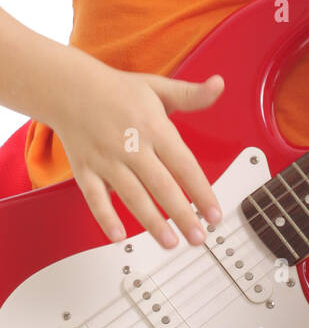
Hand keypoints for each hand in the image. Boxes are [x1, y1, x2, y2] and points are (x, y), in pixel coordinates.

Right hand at [52, 63, 225, 247]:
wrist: (70, 88)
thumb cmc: (117, 91)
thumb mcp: (159, 88)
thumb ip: (191, 94)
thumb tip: (219, 85)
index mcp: (154, 128)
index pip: (184, 165)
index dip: (201, 192)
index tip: (215, 214)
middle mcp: (131, 147)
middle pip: (162, 187)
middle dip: (182, 215)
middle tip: (199, 238)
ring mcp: (107, 160)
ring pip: (132, 196)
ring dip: (152, 223)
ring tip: (170, 243)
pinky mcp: (85, 170)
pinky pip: (95, 198)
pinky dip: (105, 218)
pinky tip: (118, 236)